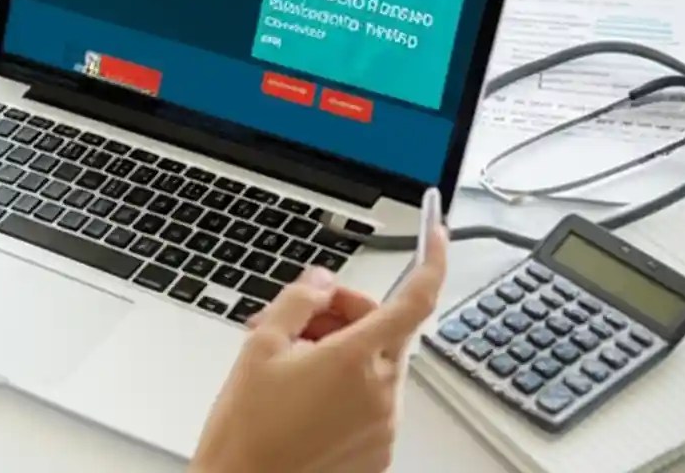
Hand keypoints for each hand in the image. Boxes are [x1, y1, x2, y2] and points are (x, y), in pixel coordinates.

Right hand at [189, 219, 447, 472]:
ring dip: (345, 351)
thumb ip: (299, 301)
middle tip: (303, 319)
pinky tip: (306, 395)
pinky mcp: (378, 451)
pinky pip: (374, 401)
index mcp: (354, 361)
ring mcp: (384, 427)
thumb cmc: (246, 431)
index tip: (438, 233)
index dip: (433, 260)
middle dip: (348, 314)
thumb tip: (322, 283)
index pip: (415, 299)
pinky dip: (348, 387)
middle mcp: (380, 395)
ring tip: (293, 363)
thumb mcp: (259, 346)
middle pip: (385, 329)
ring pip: (378, 364)